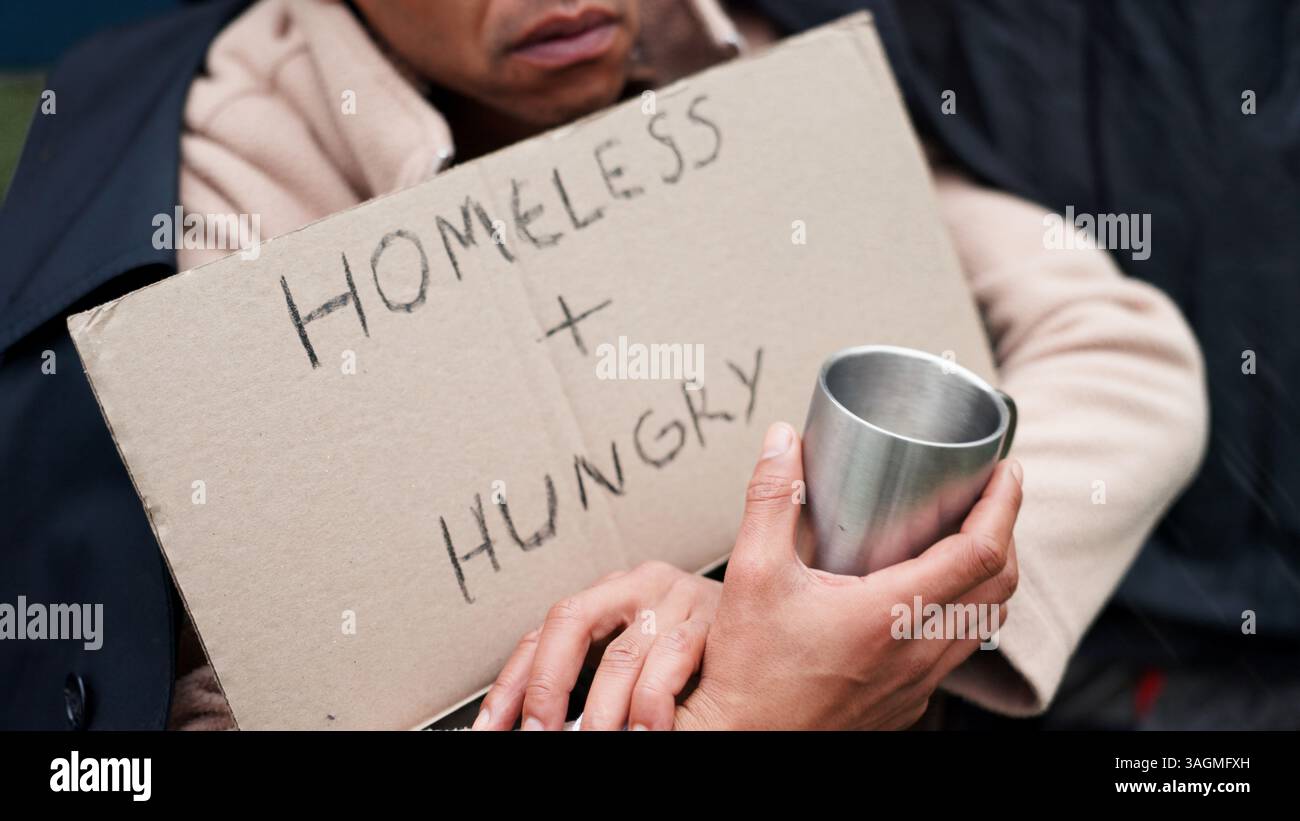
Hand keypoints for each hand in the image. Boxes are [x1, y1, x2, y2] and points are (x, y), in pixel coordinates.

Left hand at [473, 561, 720, 729]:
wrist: (769, 616)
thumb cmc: (696, 645)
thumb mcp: (635, 650)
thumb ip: (588, 673)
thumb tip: (530, 721)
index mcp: (608, 592)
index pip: (544, 633)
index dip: (513, 683)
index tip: (492, 727)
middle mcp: (636, 586)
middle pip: (570, 622)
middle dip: (547, 686)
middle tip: (538, 732)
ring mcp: (674, 598)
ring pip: (623, 655)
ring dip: (602, 710)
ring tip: (592, 740)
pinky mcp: (713, 618)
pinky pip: (674, 659)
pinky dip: (654, 702)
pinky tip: (645, 729)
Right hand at [675, 421, 1021, 729]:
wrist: (742, 741)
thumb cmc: (748, 671)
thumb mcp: (751, 573)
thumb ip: (771, 499)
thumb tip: (783, 441)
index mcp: (890, 615)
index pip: (982, 553)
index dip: (1005, 505)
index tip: (1007, 472)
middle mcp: (916, 653)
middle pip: (1000, 587)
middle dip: (1006, 533)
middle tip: (989, 497)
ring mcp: (916, 685)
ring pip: (985, 625)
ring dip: (989, 576)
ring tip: (966, 539)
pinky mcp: (906, 704)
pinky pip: (956, 655)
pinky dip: (962, 615)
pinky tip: (927, 597)